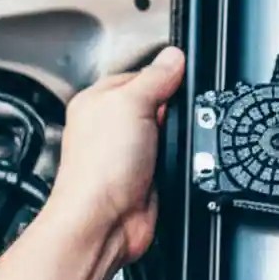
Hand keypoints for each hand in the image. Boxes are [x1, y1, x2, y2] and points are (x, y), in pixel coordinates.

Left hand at [46, 46, 183, 264]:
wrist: (103, 221)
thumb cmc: (99, 169)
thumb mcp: (131, 105)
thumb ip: (154, 78)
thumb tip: (174, 57)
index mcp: (98, 100)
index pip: (140, 74)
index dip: (163, 77)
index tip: (178, 82)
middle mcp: (111, 127)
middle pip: (158, 104)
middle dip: (171, 111)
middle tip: (170, 119)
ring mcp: (129, 153)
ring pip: (168, 133)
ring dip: (176, 139)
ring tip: (169, 146)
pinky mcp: (146, 177)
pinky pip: (173, 160)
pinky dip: (179, 162)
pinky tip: (174, 164)